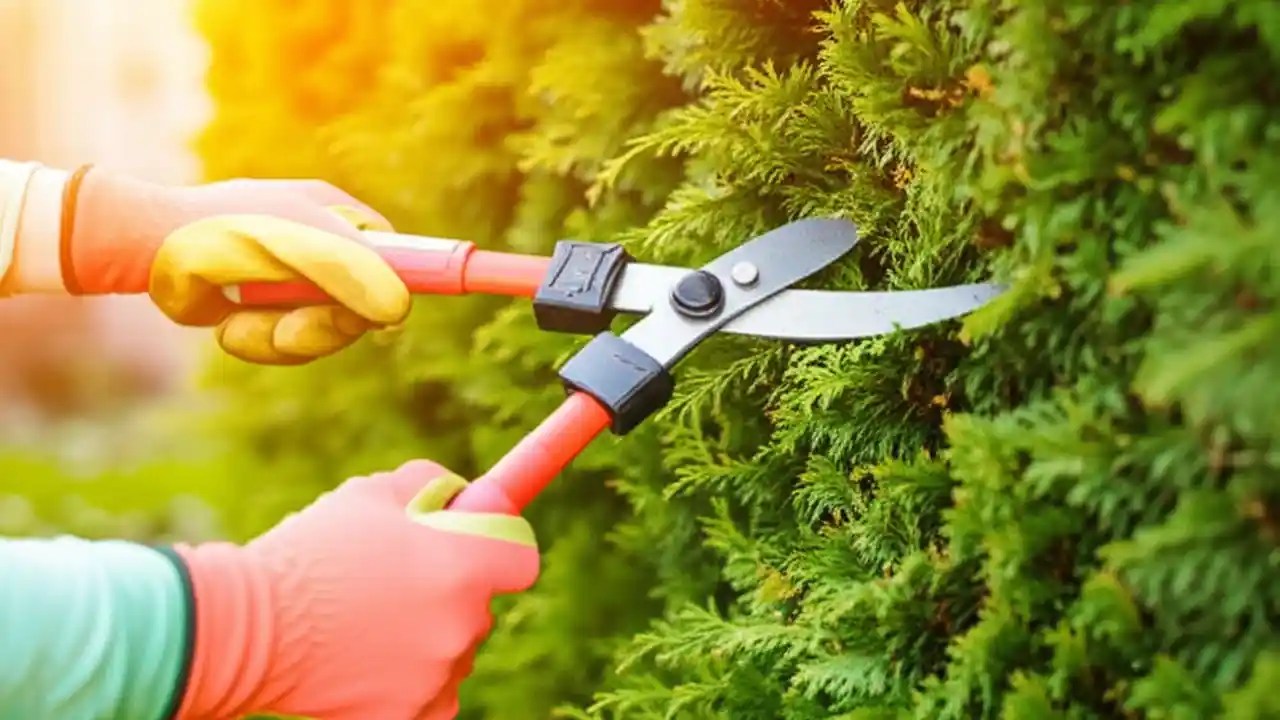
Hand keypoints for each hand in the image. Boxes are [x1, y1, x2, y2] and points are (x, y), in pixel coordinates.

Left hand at [68, 171, 410, 363]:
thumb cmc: (219, 232)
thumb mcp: (292, 246)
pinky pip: (291, 344)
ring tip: (242, 324)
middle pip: (365, 307)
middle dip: (325, 327)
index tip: (403, 314)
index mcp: (338, 217)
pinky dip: (260, 343)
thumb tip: (399, 310)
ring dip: (285, 339)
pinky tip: (228, 324)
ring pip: (327, 333)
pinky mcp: (270, 310)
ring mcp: (298, 281)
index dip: (408, 285)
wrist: (146, 248)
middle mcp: (326, 248)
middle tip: (288, 331)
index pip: (399, 256)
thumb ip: (349, 274)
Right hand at [169, 460, 538, 719]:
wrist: (246, 625)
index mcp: (462, 565)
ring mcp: (435, 678)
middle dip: (450, 592)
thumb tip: (467, 502)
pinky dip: (409, 685)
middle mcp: (459, 625)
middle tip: (392, 583)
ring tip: (366, 624)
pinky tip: (367, 664)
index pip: (520, 560)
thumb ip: (434, 488)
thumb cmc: (312, 550)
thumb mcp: (374, 492)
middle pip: (480, 608)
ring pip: (454, 653)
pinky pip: (431, 699)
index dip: (498, 549)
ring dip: (428, 638)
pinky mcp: (405, 718)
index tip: (473, 546)